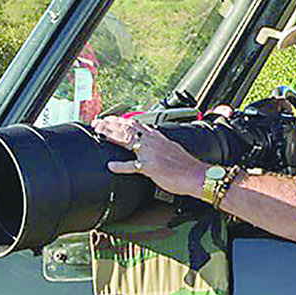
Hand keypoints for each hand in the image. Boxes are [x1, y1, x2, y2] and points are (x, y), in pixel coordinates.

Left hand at [93, 116, 209, 198]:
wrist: (197, 175)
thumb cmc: (186, 165)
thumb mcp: (171, 148)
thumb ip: (158, 143)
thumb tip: (149, 141)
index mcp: (158, 137)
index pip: (136, 124)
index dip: (120, 120)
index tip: (108, 119)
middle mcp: (152, 142)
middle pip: (127, 129)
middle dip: (110, 124)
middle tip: (97, 123)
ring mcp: (150, 154)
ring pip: (127, 140)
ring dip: (111, 135)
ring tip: (99, 133)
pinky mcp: (150, 168)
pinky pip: (132, 166)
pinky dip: (120, 166)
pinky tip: (111, 165)